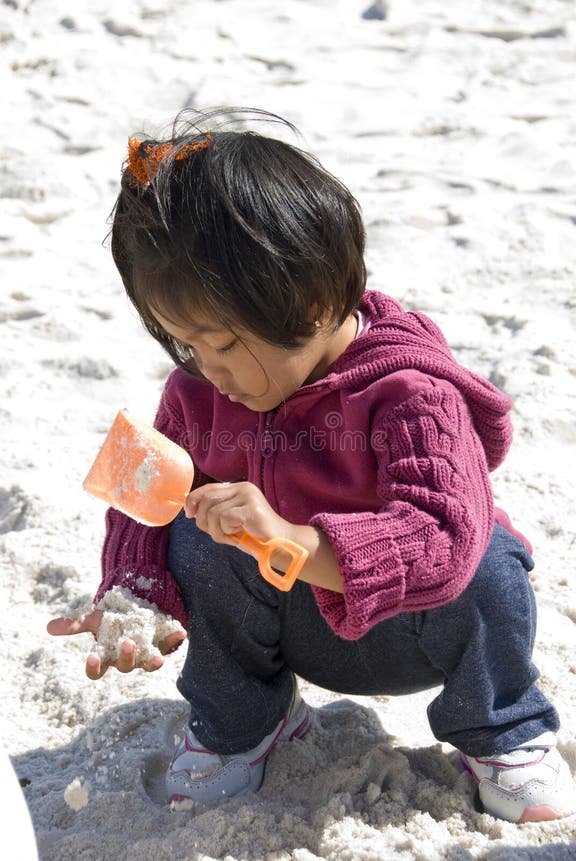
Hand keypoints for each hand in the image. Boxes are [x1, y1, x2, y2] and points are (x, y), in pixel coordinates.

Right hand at [47, 610, 185, 679]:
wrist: (137, 603)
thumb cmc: (113, 618)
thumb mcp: (95, 618)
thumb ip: (74, 624)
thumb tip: (49, 627)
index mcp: (108, 656)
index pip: (98, 670)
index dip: (95, 667)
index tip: (92, 658)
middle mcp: (128, 659)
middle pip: (126, 667)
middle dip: (126, 657)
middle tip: (127, 644)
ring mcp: (148, 652)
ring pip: (149, 663)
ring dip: (153, 661)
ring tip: (157, 657)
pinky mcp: (165, 642)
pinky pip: (171, 643)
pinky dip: (175, 638)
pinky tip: (179, 632)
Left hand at [185, 481, 292, 550]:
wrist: (279, 545)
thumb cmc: (254, 535)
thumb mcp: (230, 520)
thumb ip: (215, 512)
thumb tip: (191, 510)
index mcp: (239, 488)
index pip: (208, 488)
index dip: (194, 499)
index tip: (188, 514)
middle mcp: (243, 488)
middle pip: (207, 499)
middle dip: (203, 520)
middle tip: (215, 533)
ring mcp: (248, 497)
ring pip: (214, 512)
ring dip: (216, 531)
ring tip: (229, 537)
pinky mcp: (251, 508)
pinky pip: (225, 519)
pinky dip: (226, 532)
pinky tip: (238, 537)